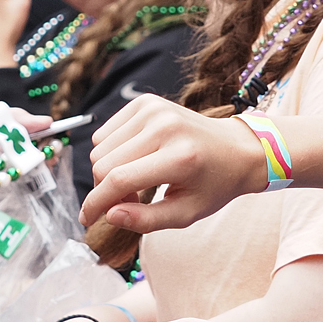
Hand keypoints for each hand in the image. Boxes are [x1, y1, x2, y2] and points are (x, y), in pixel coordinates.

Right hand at [79, 94, 264, 229]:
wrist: (236, 148)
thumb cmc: (213, 185)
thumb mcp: (186, 213)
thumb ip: (146, 220)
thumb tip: (110, 215)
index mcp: (179, 157)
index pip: (119, 179)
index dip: (96, 203)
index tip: (86, 219)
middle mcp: (164, 127)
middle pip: (103, 164)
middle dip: (104, 190)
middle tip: (126, 203)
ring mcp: (153, 109)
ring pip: (99, 148)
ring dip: (107, 172)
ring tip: (134, 182)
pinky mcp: (145, 101)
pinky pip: (105, 133)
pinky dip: (111, 152)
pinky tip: (133, 161)